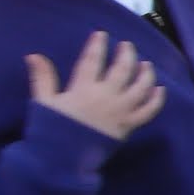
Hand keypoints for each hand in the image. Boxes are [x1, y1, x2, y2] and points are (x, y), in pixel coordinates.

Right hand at [26, 32, 164, 140]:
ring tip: (146, 64)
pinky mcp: (129, 125)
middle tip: (127, 44)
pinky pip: (148, 111)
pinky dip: (156, 99)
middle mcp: (106, 97)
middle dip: (126, 54)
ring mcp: (120, 111)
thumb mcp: (43, 102)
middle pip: (122, 69)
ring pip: (140, 87)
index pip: (93, 60)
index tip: (101, 34)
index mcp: (83, 89)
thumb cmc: (52, 129)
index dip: (98, 45)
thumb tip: (33, 55)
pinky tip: (160, 89)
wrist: (64, 160)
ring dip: (145, 73)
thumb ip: (43, 77)